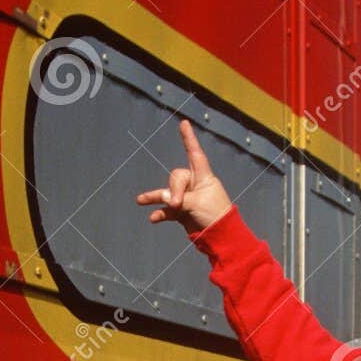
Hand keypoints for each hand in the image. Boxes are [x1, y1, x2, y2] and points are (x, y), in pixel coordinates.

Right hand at [134, 119, 233, 233]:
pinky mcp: (182, 212)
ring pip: (168, 193)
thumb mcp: (197, 203)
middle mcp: (194, 184)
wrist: (219, 237)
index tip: (184, 123)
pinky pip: (166, 210)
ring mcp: (187, 198)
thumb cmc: (215, 215)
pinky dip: (160, 213)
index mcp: (203, 176)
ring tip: (142, 200)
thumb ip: (179, 198)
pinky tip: (153, 218)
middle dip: (174, 190)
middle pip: (176, 177)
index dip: (189, 138)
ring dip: (157, 197)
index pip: (195, 153)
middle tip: (178, 204)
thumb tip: (164, 198)